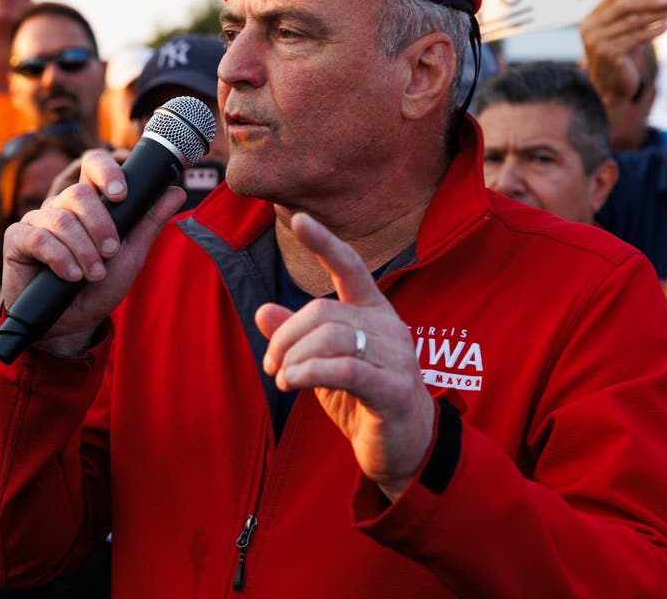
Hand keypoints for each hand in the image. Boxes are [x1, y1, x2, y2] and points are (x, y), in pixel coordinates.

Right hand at [1, 149, 185, 354]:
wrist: (71, 325)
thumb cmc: (98, 288)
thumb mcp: (130, 256)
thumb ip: (149, 222)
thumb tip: (176, 191)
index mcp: (88, 204)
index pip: (92, 165)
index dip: (105, 171)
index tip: (121, 194)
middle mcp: (61, 207)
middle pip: (78, 193)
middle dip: (101, 224)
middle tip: (112, 251)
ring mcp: (37, 221)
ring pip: (61, 218)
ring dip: (84, 249)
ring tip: (94, 274)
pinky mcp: (17, 239)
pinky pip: (38, 238)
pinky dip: (60, 258)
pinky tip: (71, 275)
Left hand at [254, 214, 434, 501]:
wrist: (404, 449)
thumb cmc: (364, 400)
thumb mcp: (323, 364)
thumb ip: (297, 338)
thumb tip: (262, 310)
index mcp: (374, 312)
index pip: (350, 267)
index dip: (324, 243)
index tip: (298, 217)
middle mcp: (389, 326)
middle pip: (324, 312)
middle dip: (287, 337)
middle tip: (272, 366)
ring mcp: (396, 357)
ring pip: (332, 337)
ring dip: (295, 358)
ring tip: (282, 379)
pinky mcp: (393, 389)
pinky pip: (345, 369)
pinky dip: (310, 372)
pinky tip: (293, 383)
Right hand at [579, 0, 666, 103]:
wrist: (613, 87)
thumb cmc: (620, 58)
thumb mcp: (623, 32)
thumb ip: (632, 15)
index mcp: (590, 20)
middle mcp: (590, 29)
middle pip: (622, 6)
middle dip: (648, 1)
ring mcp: (597, 41)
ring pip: (632, 21)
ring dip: (656, 15)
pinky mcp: (609, 53)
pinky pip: (636, 37)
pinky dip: (653, 31)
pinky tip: (666, 27)